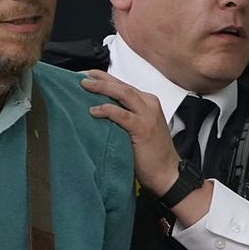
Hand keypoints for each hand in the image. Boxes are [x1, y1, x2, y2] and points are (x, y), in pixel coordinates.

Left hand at [80, 70, 180, 194]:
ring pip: (123, 94)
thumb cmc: (151, 154)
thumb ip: (125, 115)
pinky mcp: (143, 128)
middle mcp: (149, 104)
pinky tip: (93, 111)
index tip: (86, 76)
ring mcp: (148, 116)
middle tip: (81, 77)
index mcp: (148, 102)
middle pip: (121, 85)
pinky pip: (122, 115)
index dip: (104, 79)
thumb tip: (99, 109)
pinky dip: (107, 110)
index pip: (123, 85)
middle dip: (100, 79)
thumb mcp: (139, 128)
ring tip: (84, 86)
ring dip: (102, 88)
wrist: (167, 173)